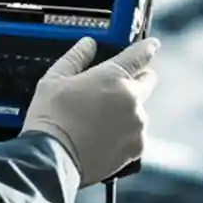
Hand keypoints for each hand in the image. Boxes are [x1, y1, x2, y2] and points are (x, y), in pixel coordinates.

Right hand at [22, 37, 160, 186]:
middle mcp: (131, 98)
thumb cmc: (51, 118)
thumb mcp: (54, 80)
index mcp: (113, 76)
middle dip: (135, 80)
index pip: (140, 54)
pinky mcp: (137, 147)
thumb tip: (88, 44)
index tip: (151, 45)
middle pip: (146, 81)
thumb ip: (75, 57)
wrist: (52, 158)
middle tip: (113, 89)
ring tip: (100, 121)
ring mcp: (137, 124)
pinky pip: (137, 134)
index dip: (147, 47)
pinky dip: (126, 134)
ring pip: (139, 110)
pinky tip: (104, 138)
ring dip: (127, 111)